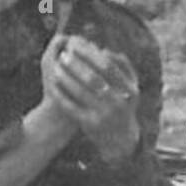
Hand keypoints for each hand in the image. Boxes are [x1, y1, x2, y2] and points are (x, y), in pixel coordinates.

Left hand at [38, 34, 140, 161]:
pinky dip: (62, 95)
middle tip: (63, 55)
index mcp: (129, 89)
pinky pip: (72, 107)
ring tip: (56, 68)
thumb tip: (104, 50)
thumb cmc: (123, 105)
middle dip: (76, 65)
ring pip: (80, 92)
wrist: (120, 140)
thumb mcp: (131, 87)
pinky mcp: (90, 125)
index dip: (91, 54)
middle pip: (93, 78)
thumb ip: (123, 66)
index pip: (108, 65)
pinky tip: (53, 85)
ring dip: (66, 78)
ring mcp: (103, 115)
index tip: (78, 45)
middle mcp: (117, 102)